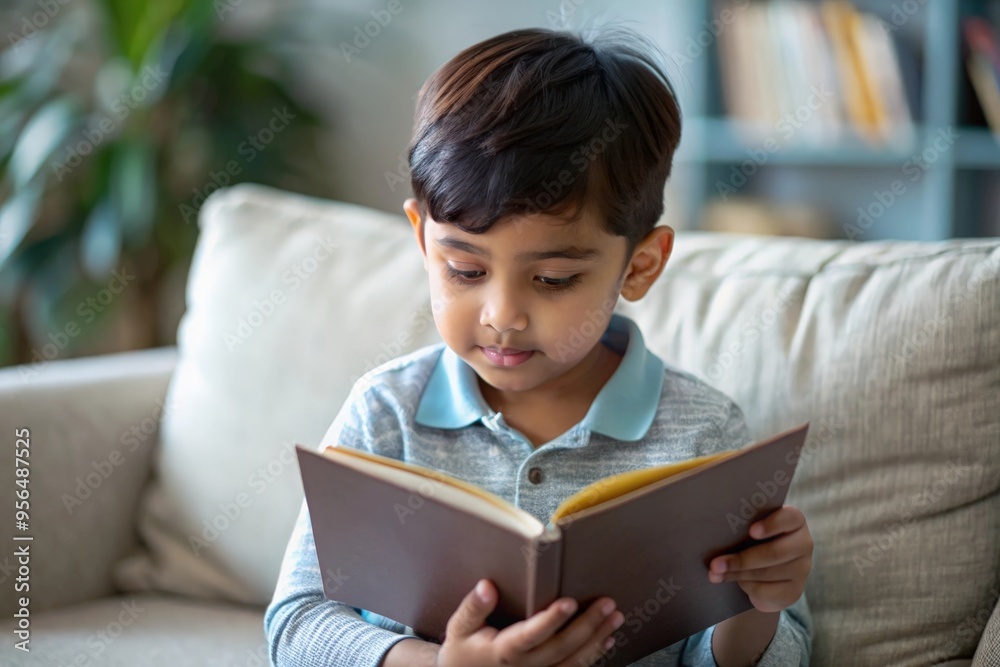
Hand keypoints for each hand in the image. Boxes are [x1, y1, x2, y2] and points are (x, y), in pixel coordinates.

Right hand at [434, 579, 623, 666]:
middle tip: (607, 603)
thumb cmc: (463, 653)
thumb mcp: (459, 629)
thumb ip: (473, 607)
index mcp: (504, 652)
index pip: (531, 635)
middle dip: (587, 625)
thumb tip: (487, 586)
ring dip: (597, 640)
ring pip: (574, 663)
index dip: (551, 620)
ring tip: (615, 617)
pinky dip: (592, 656)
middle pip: (561, 648)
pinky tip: (606, 640)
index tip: (569, 602)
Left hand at [707, 505, 812, 612]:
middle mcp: (803, 543)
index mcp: (794, 521)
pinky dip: (748, 587)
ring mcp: (802, 569)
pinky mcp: (795, 591)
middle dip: (741, 560)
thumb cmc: (755, 543)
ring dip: (737, 574)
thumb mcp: (753, 531)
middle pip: (774, 552)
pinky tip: (737, 583)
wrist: (769, 576)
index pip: (790, 518)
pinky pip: (768, 591)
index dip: (772, 524)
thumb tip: (716, 529)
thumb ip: (743, 526)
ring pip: (767, 573)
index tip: (751, 531)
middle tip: (715, 564)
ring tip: (715, 574)